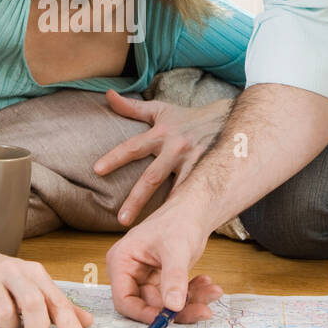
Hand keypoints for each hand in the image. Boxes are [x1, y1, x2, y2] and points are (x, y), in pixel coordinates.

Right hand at [0, 244, 93, 327]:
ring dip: (5, 327)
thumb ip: (56, 304)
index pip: (56, 300)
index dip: (68, 324)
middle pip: (33, 303)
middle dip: (35, 327)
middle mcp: (11, 270)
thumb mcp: (29, 285)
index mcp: (32, 271)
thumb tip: (88, 322)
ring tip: (0, 319)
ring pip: (4, 314)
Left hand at [93, 89, 231, 225]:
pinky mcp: (210, 172)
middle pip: (152, 177)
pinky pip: (197, 194)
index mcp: (161, 134)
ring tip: (152, 232)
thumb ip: (132, 107)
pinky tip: (182, 226)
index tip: (96, 170)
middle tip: (121, 220)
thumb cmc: (188, 118)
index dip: (114, 157)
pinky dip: (190, 209)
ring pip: (176, 190)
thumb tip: (108, 95)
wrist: (231, 118)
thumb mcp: (161, 110)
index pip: (132, 147)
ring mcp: (194, 162)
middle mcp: (176, 148)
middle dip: (136, 199)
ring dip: (165, 211)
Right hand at [106, 202, 219, 322]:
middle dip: (177, 309)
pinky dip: (193, 294)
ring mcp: (146, 276)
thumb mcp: (176, 249)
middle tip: (204, 310)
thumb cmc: (179, 220)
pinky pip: (176, 296)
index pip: (124, 299)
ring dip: (191, 302)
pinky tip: (207, 284)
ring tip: (213, 292)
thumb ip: (173, 278)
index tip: (167, 320)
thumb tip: (172, 307)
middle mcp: (130, 272)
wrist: (194, 209)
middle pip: (148, 305)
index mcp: (121, 261)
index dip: (143, 314)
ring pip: (165, 304)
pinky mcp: (162, 279)